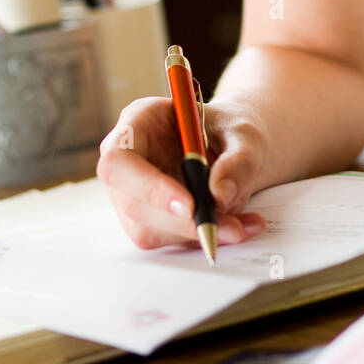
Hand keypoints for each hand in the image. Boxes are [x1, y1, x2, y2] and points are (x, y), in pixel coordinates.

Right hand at [96, 95, 267, 251]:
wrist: (233, 147)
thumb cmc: (229, 130)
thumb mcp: (244, 133)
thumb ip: (239, 159)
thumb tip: (220, 195)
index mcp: (138, 123)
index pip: (119, 161)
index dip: (147, 186)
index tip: (188, 205)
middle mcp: (127, 162)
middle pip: (133, 204)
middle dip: (182, 222)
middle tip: (229, 226)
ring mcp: (133, 195)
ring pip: (151, 230)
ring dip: (197, 234)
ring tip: (240, 226)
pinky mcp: (149, 221)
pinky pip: (170, 240)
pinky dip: (205, 238)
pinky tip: (235, 227)